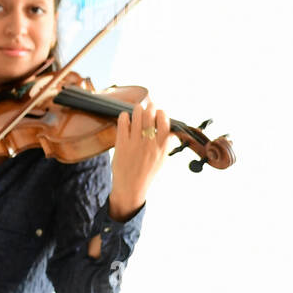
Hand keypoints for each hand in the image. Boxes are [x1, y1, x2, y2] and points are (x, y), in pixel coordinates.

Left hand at [111, 95, 172, 216]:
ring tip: (138, 107)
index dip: (162, 114)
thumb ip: (166, 145)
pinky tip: (125, 115)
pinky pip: (123, 126)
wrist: (131, 187)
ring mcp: (135, 144)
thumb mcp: (162, 159)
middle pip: (150, 118)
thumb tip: (171, 131)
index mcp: (162, 148)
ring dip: (137, 110)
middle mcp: (149, 144)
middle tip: (149, 104)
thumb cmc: (147, 172)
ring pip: (137, 119)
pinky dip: (124, 118)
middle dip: (150, 108)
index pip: (165, 124)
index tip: (160, 111)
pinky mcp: (121, 145)